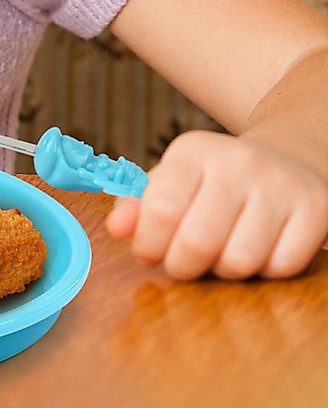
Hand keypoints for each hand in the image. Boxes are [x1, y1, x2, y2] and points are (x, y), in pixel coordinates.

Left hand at [104, 130, 327, 279]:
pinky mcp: (315, 209)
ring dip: (223, 271)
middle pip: (197, 241)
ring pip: (240, 261)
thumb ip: (135, 203)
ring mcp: (279, 185)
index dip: (148, 243)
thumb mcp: (171, 179)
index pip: (161, 208)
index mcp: (193, 151)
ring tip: (218, 254)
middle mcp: (237, 162)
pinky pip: (281, 267)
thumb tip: (116, 229)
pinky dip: (264, 272)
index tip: (147, 253)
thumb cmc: (213, 180)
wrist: (286, 159)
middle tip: (180, 265)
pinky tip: (256, 252)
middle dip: (181, 266)